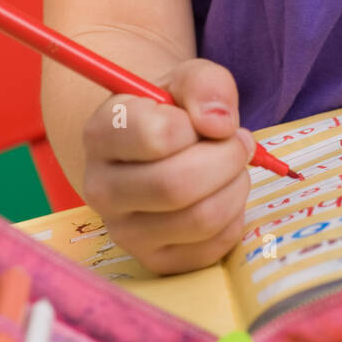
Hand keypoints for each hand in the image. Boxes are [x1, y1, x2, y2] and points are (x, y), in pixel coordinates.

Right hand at [82, 59, 254, 274]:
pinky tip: (223, 195)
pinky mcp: (154, 261)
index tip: (206, 120)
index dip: (195, 126)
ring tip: (232, 168)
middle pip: (176, 185)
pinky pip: (211, 248)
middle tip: (240, 143)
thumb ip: (206, 85)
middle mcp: (100, 188)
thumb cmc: (173, 111)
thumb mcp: (187, 79)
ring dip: (235, 187)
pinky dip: (233, 218)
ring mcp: (124, 231)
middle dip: (226, 159)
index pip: (154, 136)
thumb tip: (221, 124)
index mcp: (101, 133)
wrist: (159, 149)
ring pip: (199, 219)